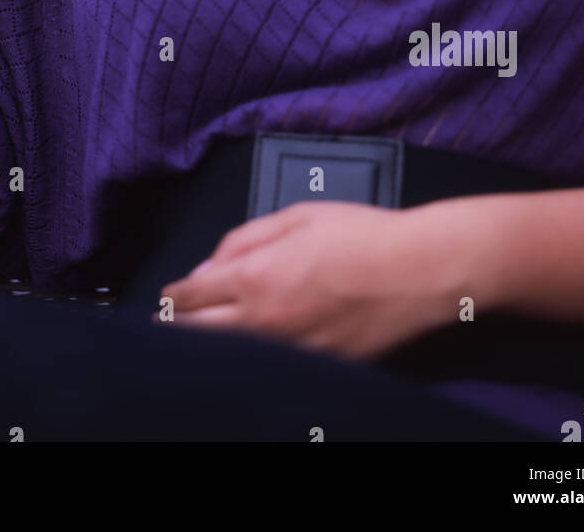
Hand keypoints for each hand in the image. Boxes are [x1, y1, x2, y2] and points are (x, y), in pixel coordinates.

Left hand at [158, 199, 480, 361]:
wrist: (418, 270)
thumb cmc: (363, 235)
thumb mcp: (297, 216)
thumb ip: (245, 238)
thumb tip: (213, 263)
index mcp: (257, 276)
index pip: (192, 295)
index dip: (171, 296)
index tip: (166, 296)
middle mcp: (267, 320)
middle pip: (200, 334)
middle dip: (176, 327)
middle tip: (165, 323)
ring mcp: (292, 350)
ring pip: (231, 356)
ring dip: (210, 346)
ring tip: (198, 338)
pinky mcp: (318, 366)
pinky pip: (272, 366)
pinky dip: (253, 358)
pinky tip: (250, 351)